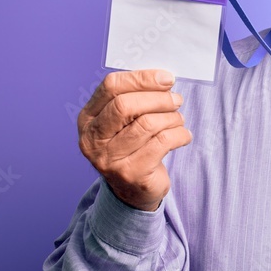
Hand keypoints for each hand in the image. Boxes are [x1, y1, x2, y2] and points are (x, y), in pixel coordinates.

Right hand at [77, 70, 191, 210]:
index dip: (141, 78)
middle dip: (158, 98)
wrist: (133, 192)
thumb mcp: (125, 122)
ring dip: (171, 117)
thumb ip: (136, 99)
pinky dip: (179, 134)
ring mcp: (109, 159)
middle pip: (125, 105)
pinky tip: (183, 135)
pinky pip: (162, 143)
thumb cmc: (133, 147)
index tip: (167, 78)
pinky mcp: (131, 173)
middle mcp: (92, 139)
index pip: (111, 87)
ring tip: (179, 119)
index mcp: (88, 119)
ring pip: (147, 124)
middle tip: (176, 99)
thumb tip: (163, 79)